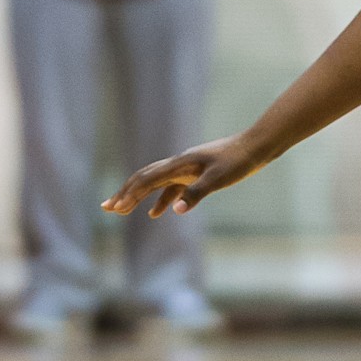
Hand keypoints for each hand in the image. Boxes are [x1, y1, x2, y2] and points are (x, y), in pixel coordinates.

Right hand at [101, 135, 257, 218]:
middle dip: (124, 193)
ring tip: (121, 209)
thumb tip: (174, 211)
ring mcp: (184, 169)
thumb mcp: (218, 179)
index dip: (130, 194)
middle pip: (143, 178)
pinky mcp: (194, 174)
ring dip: (136, 195)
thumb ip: (195, 194)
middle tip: (106, 208)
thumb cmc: (238, 162)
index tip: (116, 209)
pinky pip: (170, 188)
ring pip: (153, 182)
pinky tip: (156, 213)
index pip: (147, 180)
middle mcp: (177, 165)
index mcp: (179, 164)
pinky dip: (159, 199)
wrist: (255, 147)